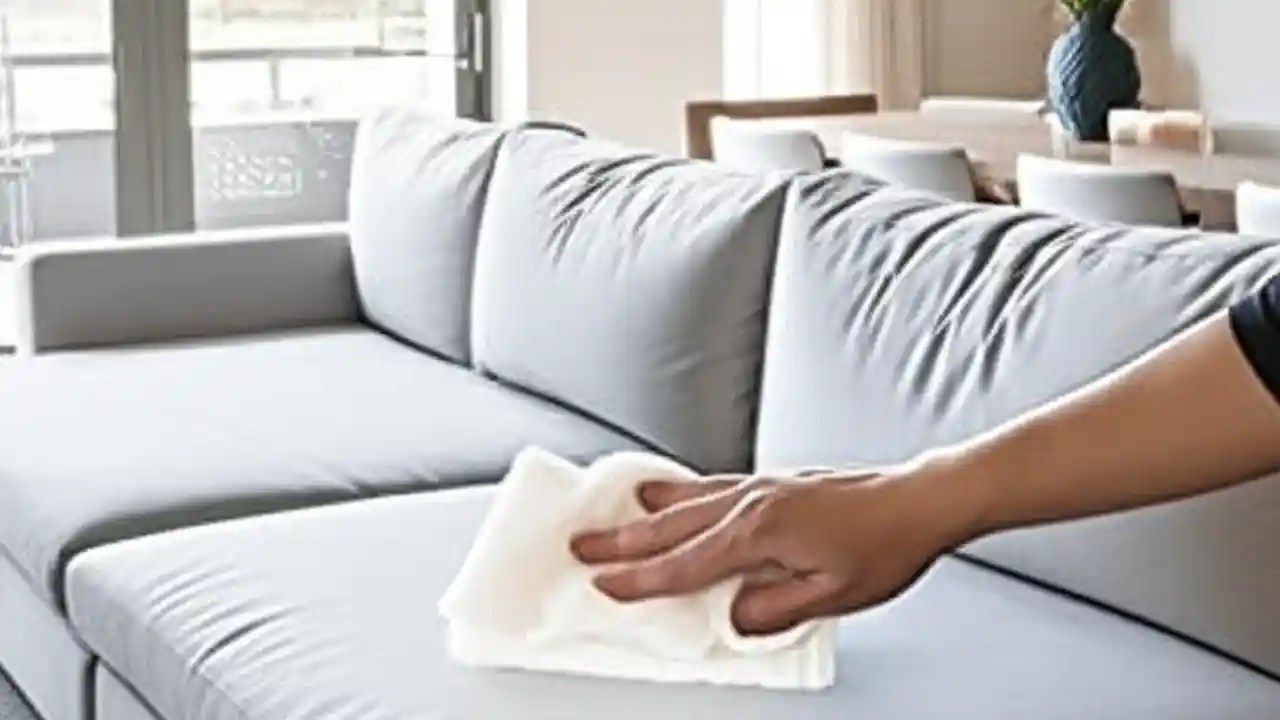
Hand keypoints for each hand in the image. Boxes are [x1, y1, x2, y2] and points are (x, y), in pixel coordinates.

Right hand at [570, 464, 980, 635]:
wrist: (919, 500)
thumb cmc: (883, 547)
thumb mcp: (831, 596)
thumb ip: (774, 609)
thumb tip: (732, 618)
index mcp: (758, 533)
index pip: (684, 564)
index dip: (640, 579)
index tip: (604, 585)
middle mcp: (751, 503)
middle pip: (672, 526)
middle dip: (623, 540)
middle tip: (582, 545)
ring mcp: (762, 486)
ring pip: (689, 499)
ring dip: (647, 511)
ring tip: (616, 511)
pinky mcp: (775, 480)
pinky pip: (714, 483)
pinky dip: (684, 489)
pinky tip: (676, 491)